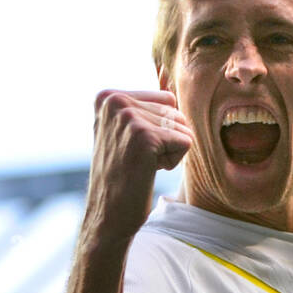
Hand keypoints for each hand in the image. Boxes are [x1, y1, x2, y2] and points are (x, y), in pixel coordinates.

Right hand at [83, 88, 193, 244]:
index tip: (134, 150)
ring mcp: (127, 117)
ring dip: (169, 152)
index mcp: (108, 96)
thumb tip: (168, 77)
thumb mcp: (125, 132)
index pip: (166, 100)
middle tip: (138, 162)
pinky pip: (185, 141)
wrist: (108, 216)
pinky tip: (148, 172)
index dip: (159, 131)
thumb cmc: (122, 178)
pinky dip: (173, 162)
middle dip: (166, 142)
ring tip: (141, 167)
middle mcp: (115, 100)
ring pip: (182, 127)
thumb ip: (144, 106)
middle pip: (175, 112)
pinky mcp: (144, 136)